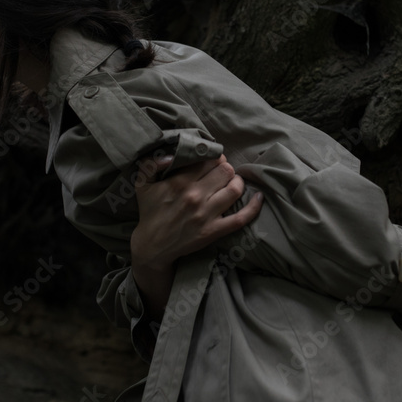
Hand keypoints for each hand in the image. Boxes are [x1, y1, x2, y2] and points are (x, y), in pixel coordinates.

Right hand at [129, 154, 262, 319]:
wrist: (152, 246)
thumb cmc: (149, 212)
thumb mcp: (142, 184)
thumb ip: (151, 163)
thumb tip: (171, 155)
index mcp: (180, 182)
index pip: (208, 160)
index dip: (214, 157)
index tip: (213, 160)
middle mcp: (195, 196)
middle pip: (225, 171)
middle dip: (226, 168)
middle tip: (222, 172)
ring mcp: (207, 215)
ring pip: (235, 189)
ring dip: (238, 182)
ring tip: (233, 182)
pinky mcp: (214, 231)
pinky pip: (241, 218)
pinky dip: (254, 207)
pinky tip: (259, 197)